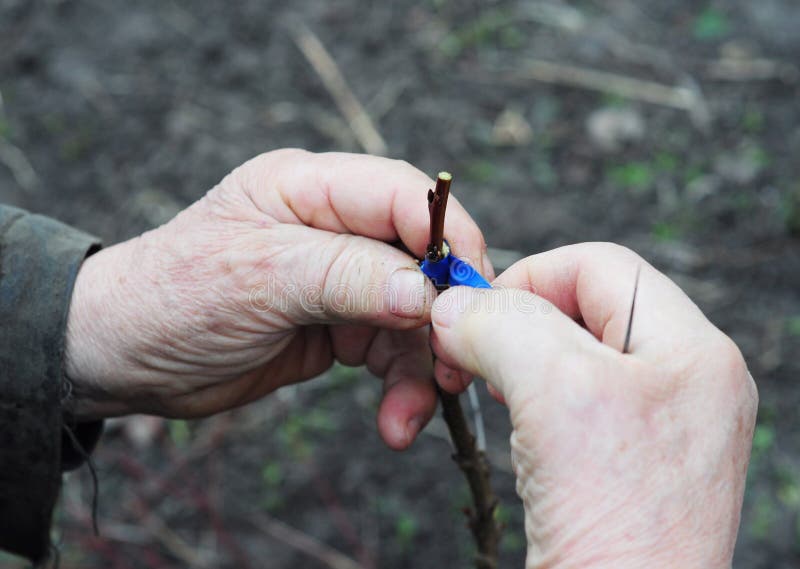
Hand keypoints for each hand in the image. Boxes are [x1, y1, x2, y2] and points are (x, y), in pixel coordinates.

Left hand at [64, 149, 491, 449]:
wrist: (124, 359)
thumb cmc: (172, 298)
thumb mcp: (257, 277)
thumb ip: (345, 275)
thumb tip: (427, 291)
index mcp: (311, 188)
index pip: (405, 196)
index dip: (448, 241)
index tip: (470, 298)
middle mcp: (333, 227)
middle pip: (421, 261)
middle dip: (439, 318)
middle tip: (452, 369)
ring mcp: (338, 279)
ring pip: (413, 316)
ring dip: (420, 367)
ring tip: (407, 415)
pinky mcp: (340, 325)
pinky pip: (393, 351)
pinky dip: (402, 387)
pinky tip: (394, 420)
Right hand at [430, 243, 756, 567]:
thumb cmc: (615, 522)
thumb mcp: (556, 391)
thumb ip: (501, 325)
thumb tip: (452, 305)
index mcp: (694, 349)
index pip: (602, 265)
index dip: (530, 276)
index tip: (474, 313)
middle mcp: (684, 381)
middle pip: (583, 307)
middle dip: (514, 321)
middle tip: (465, 350)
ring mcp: (656, 425)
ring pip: (568, 353)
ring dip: (513, 359)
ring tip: (482, 382)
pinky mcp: (625, 463)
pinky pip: (568, 401)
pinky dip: (525, 397)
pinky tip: (512, 420)